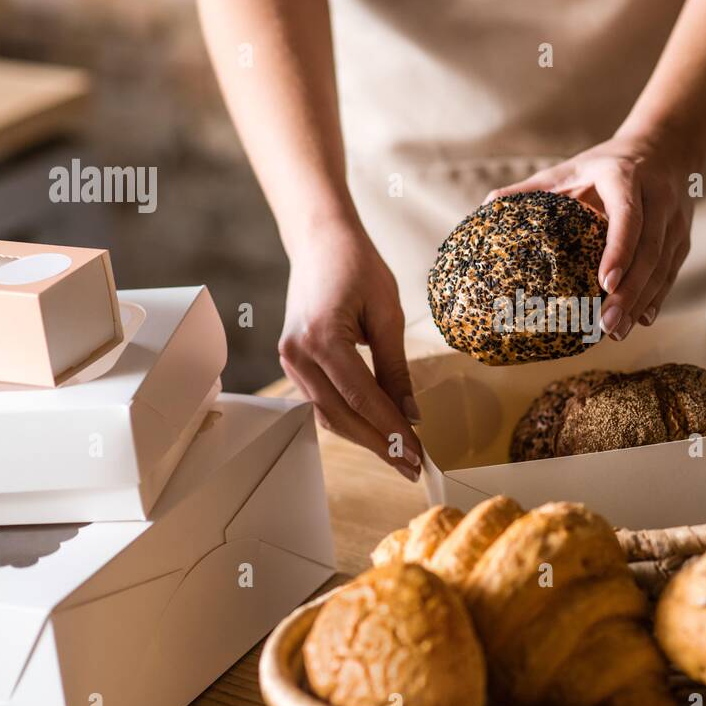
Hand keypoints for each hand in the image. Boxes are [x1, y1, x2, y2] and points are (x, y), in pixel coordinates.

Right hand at [278, 224, 422, 481]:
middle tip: (411, 465)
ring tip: (399, 454)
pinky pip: (321, 401)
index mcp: (321, 338)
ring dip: (364, 437)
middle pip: (341, 416)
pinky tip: (375, 431)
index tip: (417, 454)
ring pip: (328, 415)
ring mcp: (289, 360)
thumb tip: (411, 415)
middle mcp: (297, 354)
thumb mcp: (388, 313)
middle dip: (379, 444)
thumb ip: (396, 368)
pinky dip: (348, 418)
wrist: (319, 240)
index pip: (361, 399)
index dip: (390, 430)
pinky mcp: (292, 361)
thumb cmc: (356, 266)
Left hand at [487, 132, 694, 339]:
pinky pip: (671, 272)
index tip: (604, 282)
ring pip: (663, 266)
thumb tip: (486, 207)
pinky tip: (640, 320)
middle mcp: (658, 198)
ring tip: (618, 330)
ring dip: (642, 301)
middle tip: (606, 324)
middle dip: (630, 291)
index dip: (619, 249)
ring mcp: (675, 221)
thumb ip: (530, 188)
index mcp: (626, 177)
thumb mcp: (569, 167)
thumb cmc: (606, 163)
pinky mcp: (683, 238)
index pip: (628, 216)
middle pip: (649, 250)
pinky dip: (657, 298)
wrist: (667, 146)